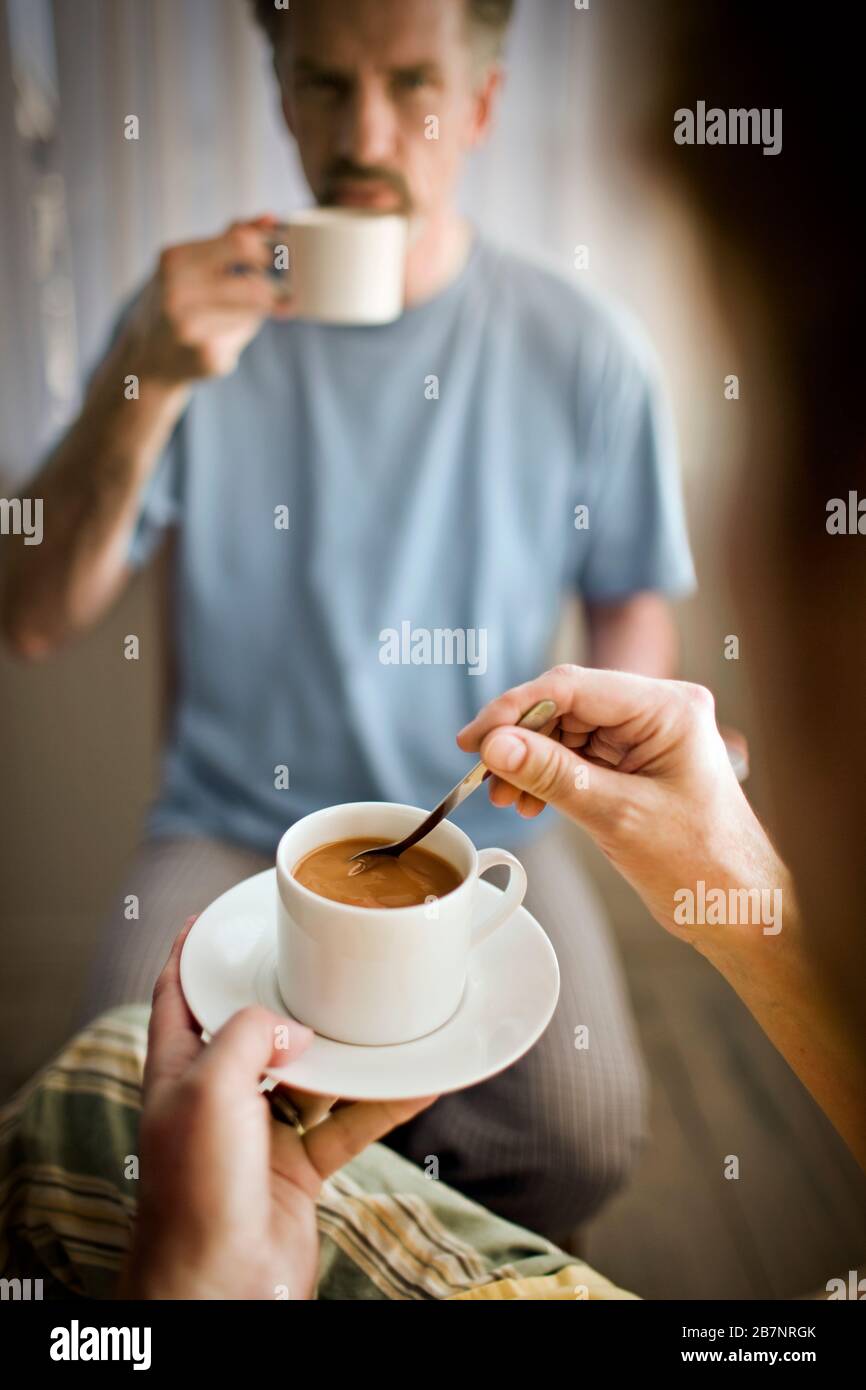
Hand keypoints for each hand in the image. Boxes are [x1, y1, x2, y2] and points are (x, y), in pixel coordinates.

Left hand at [118, 921, 435, 1299]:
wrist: (221, 1287)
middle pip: (252, 1032)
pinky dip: (382, 1104)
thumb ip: (248, 1034)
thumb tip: (294, 1026)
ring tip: (381, 1012)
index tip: (212, 919)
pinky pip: (347, 1124)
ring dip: (344, 1051)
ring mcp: (258, 1135)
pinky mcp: (297, 1170)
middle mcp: (216, 1099)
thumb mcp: (210, 1088)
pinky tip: (416, 1081)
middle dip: (284, 998)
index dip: (191, 955)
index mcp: (178, 1072)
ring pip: (309, 1076)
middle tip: (323, 959)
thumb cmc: (196, 1194)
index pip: (177, 997)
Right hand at [124, 215, 293, 384]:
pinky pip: (245, 332)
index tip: (286, 255)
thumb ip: (231, 239)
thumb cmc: (181, 301)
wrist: (148, 356)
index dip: (271, 249)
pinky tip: (226, 334)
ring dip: (261, 308)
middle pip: (254, 285)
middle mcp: (177, 290)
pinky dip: (244, 329)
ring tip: (250, 311)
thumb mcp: (194, 262)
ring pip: (254, 310)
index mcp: (176, 259)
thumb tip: (270, 217)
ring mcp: (190, 326)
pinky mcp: (206, 356)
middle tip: (281, 289)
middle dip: (274, 287)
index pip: (241, 243)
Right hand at [458, 664, 786, 946]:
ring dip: (529, 760)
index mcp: (669, 707)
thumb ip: (552, 775)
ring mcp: (647, 735)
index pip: (573, 686)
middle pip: (566, 704)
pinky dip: (547, 775)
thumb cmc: (702, 864)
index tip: (474, 739)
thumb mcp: (617, 816)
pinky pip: (578, 754)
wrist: (739, 907)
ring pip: (566, 730)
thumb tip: (496, 745)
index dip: (515, 709)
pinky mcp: (635, 761)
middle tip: (485, 774)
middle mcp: (659, 710)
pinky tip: (528, 799)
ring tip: (506, 796)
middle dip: (519, 739)